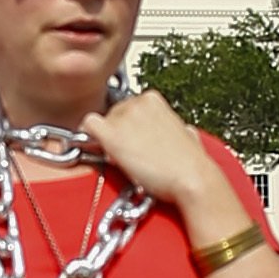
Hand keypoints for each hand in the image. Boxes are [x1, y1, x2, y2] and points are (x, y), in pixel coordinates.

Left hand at [81, 88, 221, 209]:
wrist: (191, 178)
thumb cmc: (190, 163)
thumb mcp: (187, 134)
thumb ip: (175, 128)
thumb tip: (179, 131)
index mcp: (153, 99)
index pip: (127, 107)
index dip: (127, 126)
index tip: (131, 140)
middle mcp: (136, 102)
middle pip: (112, 114)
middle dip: (116, 133)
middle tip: (126, 154)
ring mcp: (123, 117)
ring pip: (99, 122)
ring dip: (105, 140)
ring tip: (120, 159)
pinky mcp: (111, 134)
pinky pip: (87, 127)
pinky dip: (87, 139)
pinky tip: (97, 152)